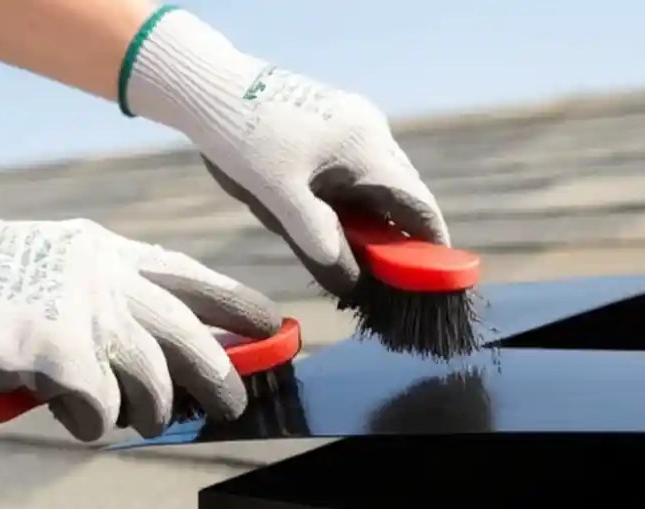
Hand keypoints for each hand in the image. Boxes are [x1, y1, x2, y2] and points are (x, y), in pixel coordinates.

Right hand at [0, 187, 281, 439]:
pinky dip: (89, 424)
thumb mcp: (61, 261)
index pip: (196, 279)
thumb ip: (110, 292)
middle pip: (192, 340)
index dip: (241, 306)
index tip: (276, 326)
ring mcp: (85, 316)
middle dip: (222, 379)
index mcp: (112, 253)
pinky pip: (98, 411)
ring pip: (154, 384)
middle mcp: (109, 281)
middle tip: (234, 406)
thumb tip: (162, 352)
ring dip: (152, 412)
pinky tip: (68, 414)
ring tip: (141, 420)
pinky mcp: (59, 356)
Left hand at [122, 7, 450, 298]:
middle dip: (398, 238)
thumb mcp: (278, 200)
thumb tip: (352, 286)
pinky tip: (329, 222)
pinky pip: (357, 169)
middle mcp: (370, 131)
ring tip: (352, 257)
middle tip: (384, 281)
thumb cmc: (241, 140)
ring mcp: (353, 123)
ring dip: (372, 220)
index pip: (418, 205)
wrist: (209, 87)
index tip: (434, 281)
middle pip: (402, 196)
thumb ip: (317, 244)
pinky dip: (353, 201)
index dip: (431, 246)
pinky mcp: (334, 122)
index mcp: (365, 148)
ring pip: (377, 183)